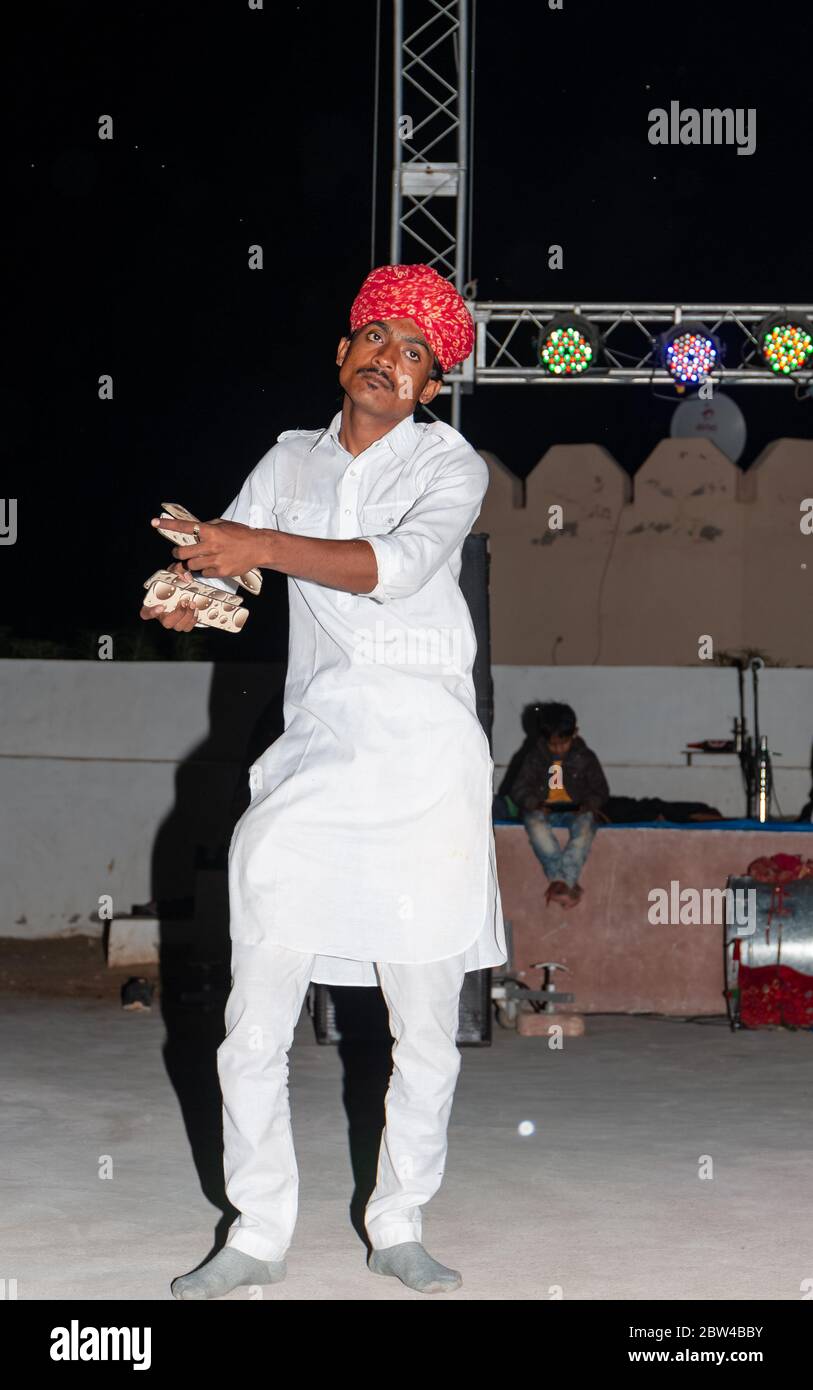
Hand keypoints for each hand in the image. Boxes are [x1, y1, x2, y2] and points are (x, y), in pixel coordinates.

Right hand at [140, 562, 199, 630]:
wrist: (186, 588)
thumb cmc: (174, 582)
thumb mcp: (174, 573)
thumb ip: (178, 572)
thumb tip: (186, 577)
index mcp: (153, 605)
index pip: (146, 613)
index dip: (151, 612)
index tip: (161, 606)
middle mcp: (162, 616)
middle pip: (166, 622)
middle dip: (177, 614)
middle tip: (184, 602)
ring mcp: (173, 621)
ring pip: (178, 626)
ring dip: (187, 616)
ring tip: (192, 604)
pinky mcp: (183, 624)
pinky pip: (187, 627)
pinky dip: (193, 620)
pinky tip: (196, 610)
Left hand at [151, 515, 267, 578]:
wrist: (259, 548)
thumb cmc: (240, 534)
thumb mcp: (223, 525)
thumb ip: (206, 528)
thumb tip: (192, 531)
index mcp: (210, 531)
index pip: (184, 527)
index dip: (168, 525)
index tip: (155, 523)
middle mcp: (210, 546)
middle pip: (182, 554)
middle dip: (178, 555)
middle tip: (180, 554)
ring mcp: (215, 560)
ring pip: (191, 566)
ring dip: (192, 563)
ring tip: (202, 559)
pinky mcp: (221, 572)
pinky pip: (204, 573)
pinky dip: (205, 570)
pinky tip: (214, 565)